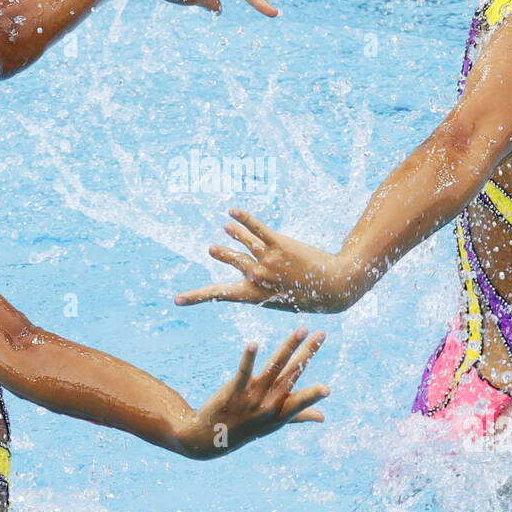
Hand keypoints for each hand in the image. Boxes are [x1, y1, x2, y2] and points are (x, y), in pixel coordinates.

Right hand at [176, 208, 351, 312]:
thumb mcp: (280, 299)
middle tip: (212, 250)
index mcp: (254, 296)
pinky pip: (257, 229)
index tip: (177, 300)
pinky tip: (233, 211)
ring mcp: (267, 260)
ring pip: (243, 243)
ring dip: (234, 234)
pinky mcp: (279, 244)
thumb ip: (262, 288)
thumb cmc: (308, 296)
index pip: (219, 295)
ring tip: (226, 228)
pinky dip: (243, 218)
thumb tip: (248, 276)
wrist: (334, 288)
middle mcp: (257, 278)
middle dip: (222, 254)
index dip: (196, 297)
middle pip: (232, 261)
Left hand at [183, 327, 328, 457]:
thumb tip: (323, 417)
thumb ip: (298, 416)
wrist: (209, 438)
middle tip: (322, 333)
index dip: (313, 395)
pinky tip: (254, 344)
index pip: (300, 401)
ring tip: (302, 330)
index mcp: (280, 414)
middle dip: (308, 353)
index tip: (328, 390)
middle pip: (291, 374)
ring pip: (274, 367)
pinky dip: (249, 357)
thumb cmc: (246, 428)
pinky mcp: (233, 390)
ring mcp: (251, 397)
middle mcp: (268, 405)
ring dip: (288, 346)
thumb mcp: (273, 425)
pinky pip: (244, 371)